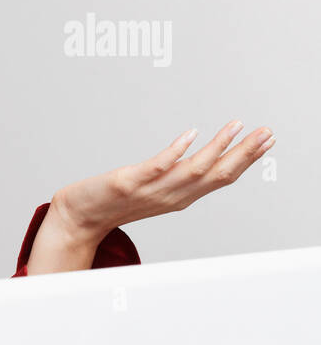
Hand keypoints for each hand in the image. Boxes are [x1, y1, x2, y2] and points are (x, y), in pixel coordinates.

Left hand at [51, 120, 275, 241]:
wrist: (77, 218)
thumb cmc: (113, 202)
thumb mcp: (153, 189)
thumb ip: (174, 176)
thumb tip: (194, 156)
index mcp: (178, 197)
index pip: (220, 178)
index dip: (246, 160)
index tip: (267, 140)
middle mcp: (170, 196)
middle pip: (215, 175)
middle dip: (244, 154)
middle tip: (267, 132)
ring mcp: (150, 190)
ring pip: (193, 170)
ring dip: (218, 147)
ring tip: (236, 125)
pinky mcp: (127, 183)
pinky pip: (157, 167)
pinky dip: (176, 151)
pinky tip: (190, 133)